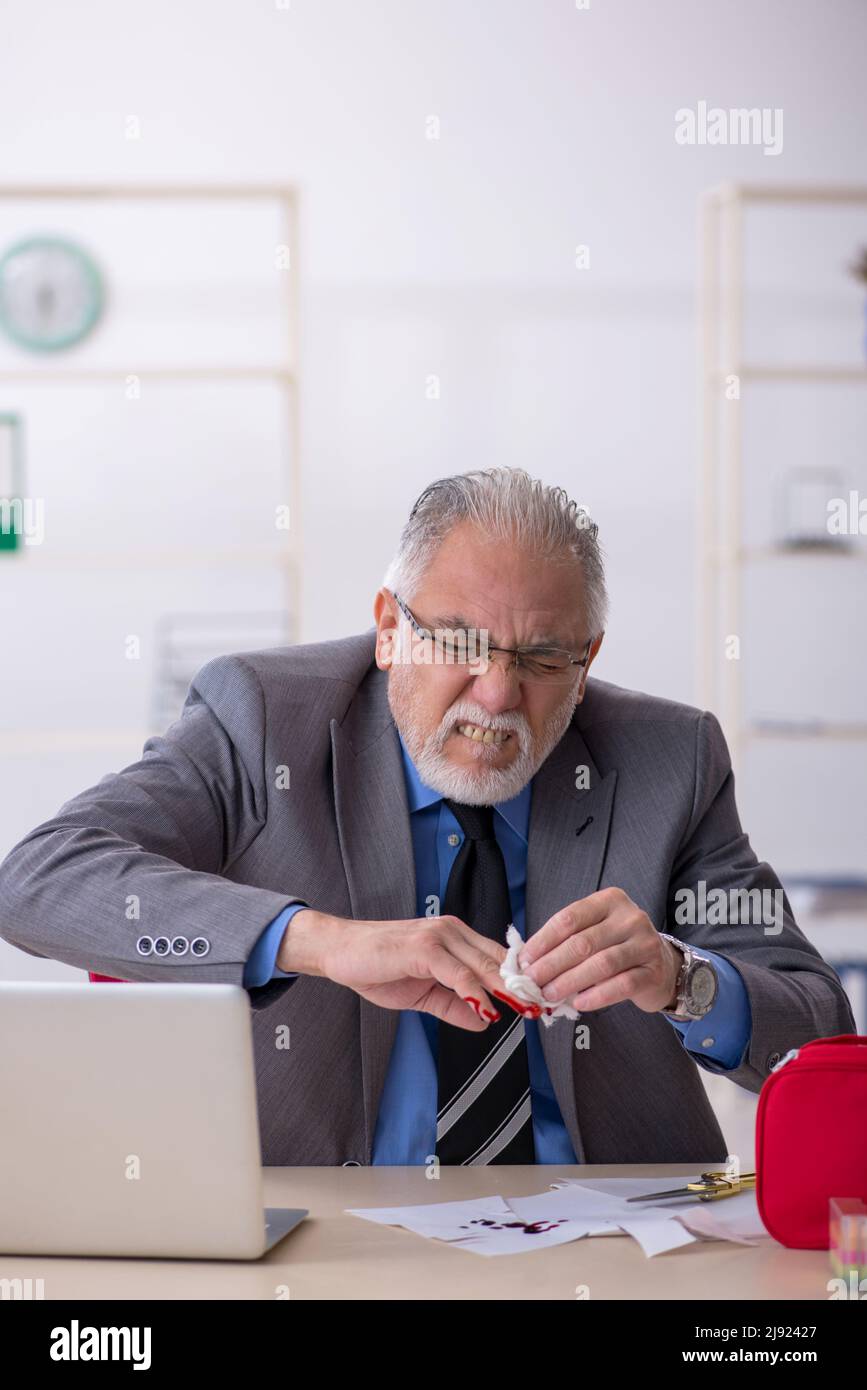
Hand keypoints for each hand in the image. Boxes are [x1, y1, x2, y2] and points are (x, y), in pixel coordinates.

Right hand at [277, 908, 521, 1031]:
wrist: (340, 951)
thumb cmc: (377, 966)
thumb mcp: (423, 994)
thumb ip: (454, 1006)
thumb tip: (483, 1022)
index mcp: (455, 938)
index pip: (499, 958)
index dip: (521, 982)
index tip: (540, 1004)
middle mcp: (452, 931)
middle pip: (499, 961)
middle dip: (524, 988)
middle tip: (545, 1009)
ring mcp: (439, 937)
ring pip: (484, 965)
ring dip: (509, 991)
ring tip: (528, 1011)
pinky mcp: (424, 948)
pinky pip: (458, 973)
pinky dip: (475, 993)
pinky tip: (486, 1010)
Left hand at [516, 887, 681, 1013]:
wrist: (663, 965)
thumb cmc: (618, 947)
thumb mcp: (595, 932)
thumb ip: (567, 940)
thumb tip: (529, 960)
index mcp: (609, 901)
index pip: (569, 918)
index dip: (543, 940)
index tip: (525, 959)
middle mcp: (629, 918)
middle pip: (582, 942)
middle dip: (551, 964)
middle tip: (532, 981)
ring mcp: (644, 944)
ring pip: (601, 964)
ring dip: (570, 981)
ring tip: (550, 994)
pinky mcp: (653, 972)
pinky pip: (621, 984)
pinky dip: (597, 996)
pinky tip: (579, 1003)